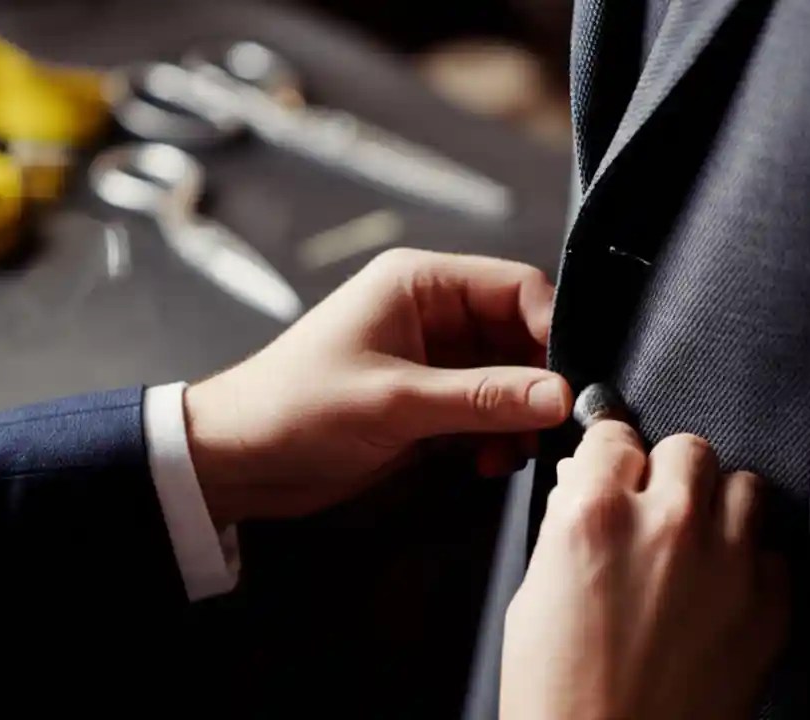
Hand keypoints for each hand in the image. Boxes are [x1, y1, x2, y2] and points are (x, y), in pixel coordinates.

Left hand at [184, 249, 571, 527]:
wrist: (237, 461)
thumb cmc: (297, 409)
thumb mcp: (397, 403)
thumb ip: (483, 397)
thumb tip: (560, 395)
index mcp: (421, 284)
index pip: (517, 287)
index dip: (552, 329)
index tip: (571, 379)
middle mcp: (434, 314)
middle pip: (521, 335)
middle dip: (540, 382)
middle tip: (554, 426)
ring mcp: (434, 360)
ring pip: (511, 378)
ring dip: (520, 416)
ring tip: (513, 452)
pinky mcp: (430, 402)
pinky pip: (488, 410)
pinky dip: (498, 436)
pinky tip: (488, 462)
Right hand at [501, 422, 789, 719]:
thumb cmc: (563, 701)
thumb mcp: (533, 598)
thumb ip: (567, 528)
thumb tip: (586, 489)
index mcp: (595, 517)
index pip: (615, 436)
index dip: (613, 455)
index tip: (617, 467)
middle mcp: (667, 527)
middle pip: (688, 448)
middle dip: (669, 474)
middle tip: (656, 510)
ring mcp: (727, 564)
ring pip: (744, 486)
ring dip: (719, 507)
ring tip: (698, 543)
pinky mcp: (769, 606)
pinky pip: (774, 551)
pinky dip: (751, 563)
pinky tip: (723, 590)